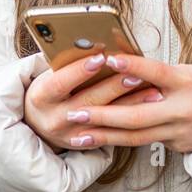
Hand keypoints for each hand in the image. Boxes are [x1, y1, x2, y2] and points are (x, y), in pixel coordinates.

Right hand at [23, 50, 162, 154]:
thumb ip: (68, 66)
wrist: (38, 123)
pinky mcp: (86, 145)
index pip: (60, 82)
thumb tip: (99, 47)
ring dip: (131, 104)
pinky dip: (131, 118)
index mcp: (41, 97)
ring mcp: (70, 135)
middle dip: (114, 87)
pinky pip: (113, 133)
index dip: (80, 70)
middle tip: (136, 74)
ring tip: (153, 90)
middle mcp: (54, 119)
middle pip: (88, 102)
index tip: (101, 57)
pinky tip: (148, 107)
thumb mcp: (50, 76)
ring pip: (105, 121)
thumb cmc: (50, 90)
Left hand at [60, 53, 191, 153]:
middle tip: (75, 113)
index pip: (157, 73)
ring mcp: (181, 132)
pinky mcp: (179, 146)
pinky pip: (146, 141)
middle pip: (139, 115)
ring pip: (137, 136)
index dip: (132, 66)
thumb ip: (159, 74)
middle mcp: (184, 110)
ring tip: (77, 135)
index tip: (107, 59)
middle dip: (102, 116)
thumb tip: (122, 68)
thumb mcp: (189, 70)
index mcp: (188, 82)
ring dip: (104, 136)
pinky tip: (100, 139)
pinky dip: (122, 139)